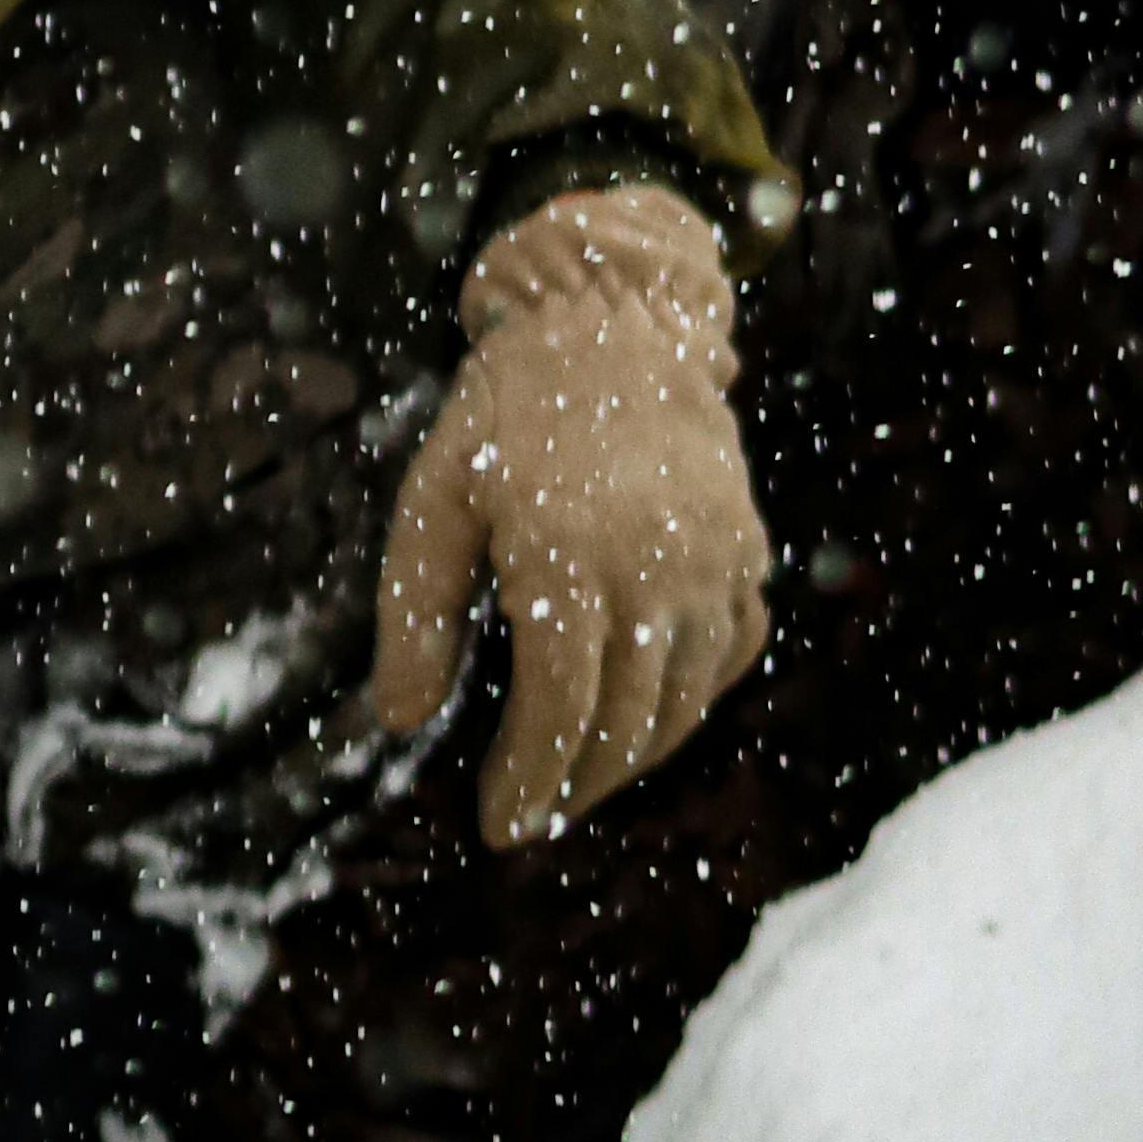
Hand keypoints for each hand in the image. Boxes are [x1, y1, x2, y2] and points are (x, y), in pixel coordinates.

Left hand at [368, 182, 770, 847]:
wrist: (611, 317)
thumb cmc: (506, 413)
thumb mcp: (435, 499)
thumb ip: (415, 614)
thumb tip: (397, 721)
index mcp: (567, 551)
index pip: (558, 709)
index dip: (528, 779)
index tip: (497, 825)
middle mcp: (654, 563)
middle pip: (625, 723)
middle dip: (573, 784)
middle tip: (530, 814)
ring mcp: (712, 558)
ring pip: (683, 703)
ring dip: (631, 757)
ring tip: (577, 776)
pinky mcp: (745, 549)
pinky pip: (729, 654)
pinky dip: (691, 699)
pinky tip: (645, 712)